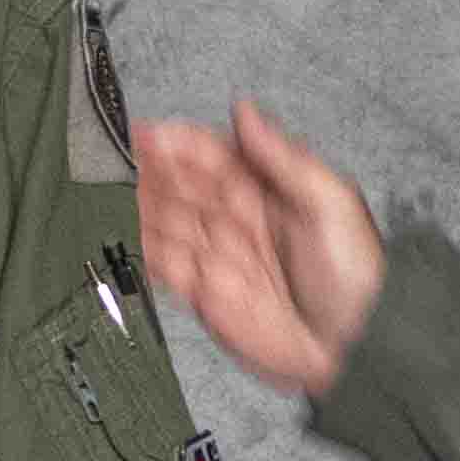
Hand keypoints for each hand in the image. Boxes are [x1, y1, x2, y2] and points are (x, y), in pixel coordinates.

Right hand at [131, 97, 391, 403]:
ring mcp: (219, 257)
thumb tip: (246, 112)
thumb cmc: (357, 277)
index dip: (176, 144)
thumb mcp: (330, 203)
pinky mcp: (206, 295)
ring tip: (101, 190)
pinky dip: (140, 250)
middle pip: (180, 187)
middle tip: (110, 159)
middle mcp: (237, 220)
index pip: (210, 156)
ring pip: (165, 223)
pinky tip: (118, 232)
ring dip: (135, 206)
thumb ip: (283, 158)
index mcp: (266, 191)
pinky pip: (164, 266)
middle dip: (146, 171)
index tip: (145, 133)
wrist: (356, 348)